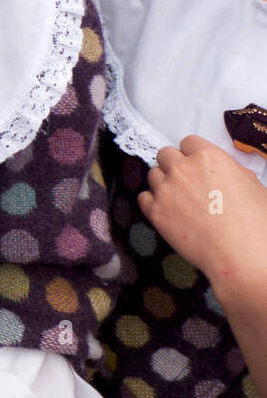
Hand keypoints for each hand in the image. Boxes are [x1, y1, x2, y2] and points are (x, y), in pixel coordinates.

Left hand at [139, 135, 266, 305]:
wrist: (242, 255)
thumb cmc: (255, 223)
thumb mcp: (251, 184)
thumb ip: (229, 170)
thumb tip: (218, 170)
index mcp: (209, 157)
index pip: (188, 142)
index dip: (192, 154)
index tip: (195, 164)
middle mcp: (183, 169)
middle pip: (165, 154)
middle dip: (174, 165)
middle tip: (185, 181)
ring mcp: (166, 189)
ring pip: (153, 174)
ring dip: (163, 182)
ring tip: (179, 199)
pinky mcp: (155, 211)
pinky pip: (143, 197)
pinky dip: (152, 202)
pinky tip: (167, 211)